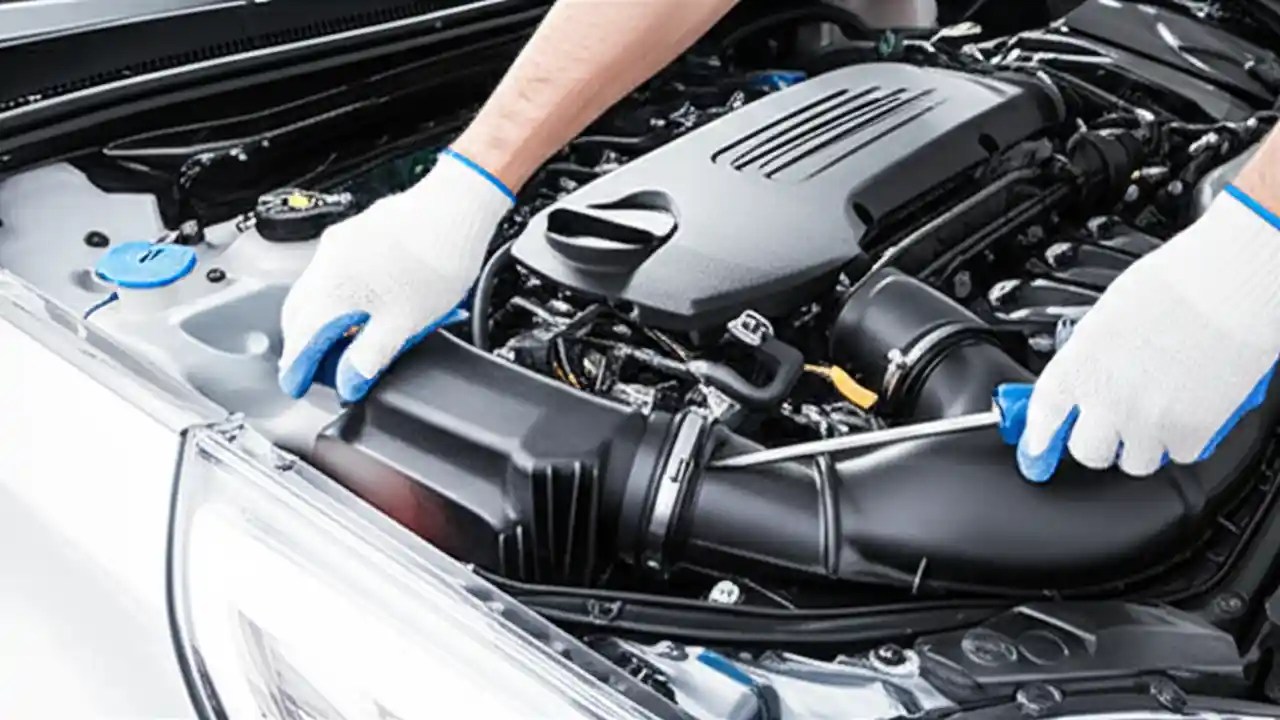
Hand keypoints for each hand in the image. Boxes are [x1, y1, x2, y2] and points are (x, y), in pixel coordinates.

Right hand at [278, 150, 512, 401]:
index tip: (297, 386)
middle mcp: (326, 263)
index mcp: (332, 288)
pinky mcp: (355, 234)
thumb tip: (349, 383)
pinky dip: (338, 299)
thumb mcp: (406, 323)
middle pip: (300, 315)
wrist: (458, 205)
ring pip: (315, 293)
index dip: (297, 369)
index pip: (300, 339)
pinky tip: (363, 310)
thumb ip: (371, 356)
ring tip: (349, 345)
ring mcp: (339, 244)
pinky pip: (333, 274)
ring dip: (324, 322)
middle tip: (324, 371)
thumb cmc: (438, 256)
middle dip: (307, 346)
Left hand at [1017, 186, 1279, 480]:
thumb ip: (1091, 355)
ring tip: (1156, 413)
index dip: (1036, 439)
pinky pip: (1178, 455)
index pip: (1044, 415)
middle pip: (1087, 453)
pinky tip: (1188, 412)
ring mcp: (1147, 422)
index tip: (1034, 453)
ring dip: (1140, 445)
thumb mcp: (1107, 317)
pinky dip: (1182, 441)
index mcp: (1078, 366)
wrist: (1227, 290)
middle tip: (1112, 425)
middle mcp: (1106, 401)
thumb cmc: (1174, 287)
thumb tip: (1088, 373)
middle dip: (1097, 442)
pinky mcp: (1190, 434)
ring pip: (1133, 462)